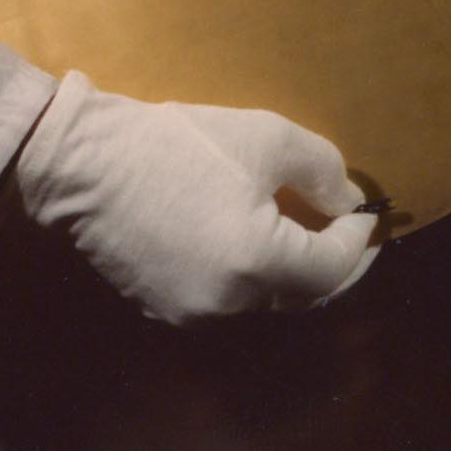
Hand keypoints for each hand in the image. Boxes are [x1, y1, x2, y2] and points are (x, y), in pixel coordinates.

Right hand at [11, 71, 378, 323]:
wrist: (84, 163)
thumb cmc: (179, 144)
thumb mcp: (267, 137)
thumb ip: (323, 170)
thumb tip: (348, 200)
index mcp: (256, 263)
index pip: (331, 270)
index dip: (357, 243)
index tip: (367, 215)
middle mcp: (227, 303)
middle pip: (302, 295)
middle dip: (332, 264)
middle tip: (348, 232)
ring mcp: (191, 314)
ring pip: (265, 302)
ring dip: (292, 273)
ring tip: (307, 235)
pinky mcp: (163, 310)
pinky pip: (226, 301)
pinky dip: (251, 277)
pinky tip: (254, 243)